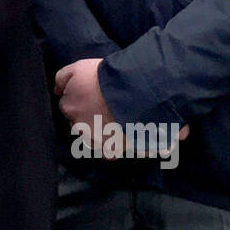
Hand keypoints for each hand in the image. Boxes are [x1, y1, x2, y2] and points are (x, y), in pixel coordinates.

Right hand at [55, 59, 187, 157]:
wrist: (139, 89)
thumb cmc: (149, 115)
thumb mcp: (161, 136)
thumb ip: (160, 143)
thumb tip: (168, 147)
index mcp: (107, 146)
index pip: (104, 148)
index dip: (109, 137)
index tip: (117, 129)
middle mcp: (83, 129)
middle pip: (81, 127)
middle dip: (92, 119)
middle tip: (105, 108)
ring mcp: (72, 106)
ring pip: (68, 105)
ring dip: (77, 101)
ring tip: (87, 92)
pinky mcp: (70, 81)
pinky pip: (60, 81)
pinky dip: (63, 81)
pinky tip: (68, 82)